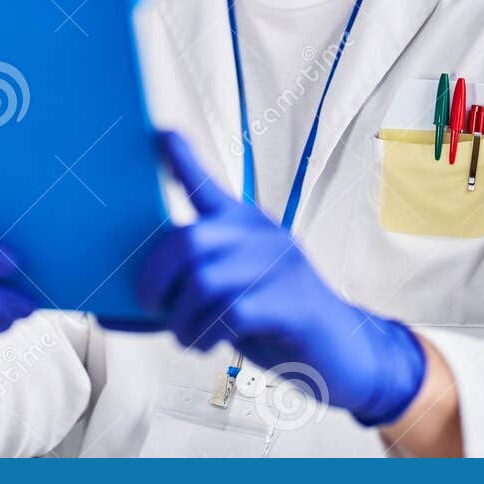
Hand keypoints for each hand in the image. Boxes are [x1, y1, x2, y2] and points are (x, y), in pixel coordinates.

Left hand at [137, 130, 427, 427]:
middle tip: (151, 305)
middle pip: (189, 242)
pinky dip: (204, 334)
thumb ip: (202, 278)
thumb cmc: (277, 319)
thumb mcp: (240, 288)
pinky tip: (207, 345)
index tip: (161, 133)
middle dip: (155, 278)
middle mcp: (264, 236)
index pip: (207, 186)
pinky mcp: (293, 303)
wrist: (344, 350)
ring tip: (188, 336)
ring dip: (182, 319)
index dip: (182, 160)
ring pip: (203, 282)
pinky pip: (229, 313)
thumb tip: (140, 292)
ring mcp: (281, 266)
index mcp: (247, 226)